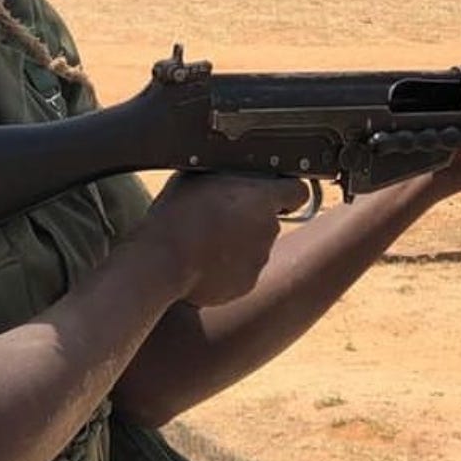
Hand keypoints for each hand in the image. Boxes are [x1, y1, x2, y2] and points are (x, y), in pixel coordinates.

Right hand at [143, 172, 308, 307]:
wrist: (163, 261)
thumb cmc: (177, 214)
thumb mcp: (198, 177)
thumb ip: (225, 177)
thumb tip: (229, 176)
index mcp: (262, 197)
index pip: (298, 191)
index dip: (286, 192)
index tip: (272, 196)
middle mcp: (269, 229)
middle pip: (270, 220)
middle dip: (251, 219)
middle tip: (219, 217)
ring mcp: (260, 259)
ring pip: (255, 247)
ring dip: (238, 244)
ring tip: (205, 243)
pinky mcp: (247, 284)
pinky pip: (242, 272)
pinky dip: (228, 268)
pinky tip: (203, 263)